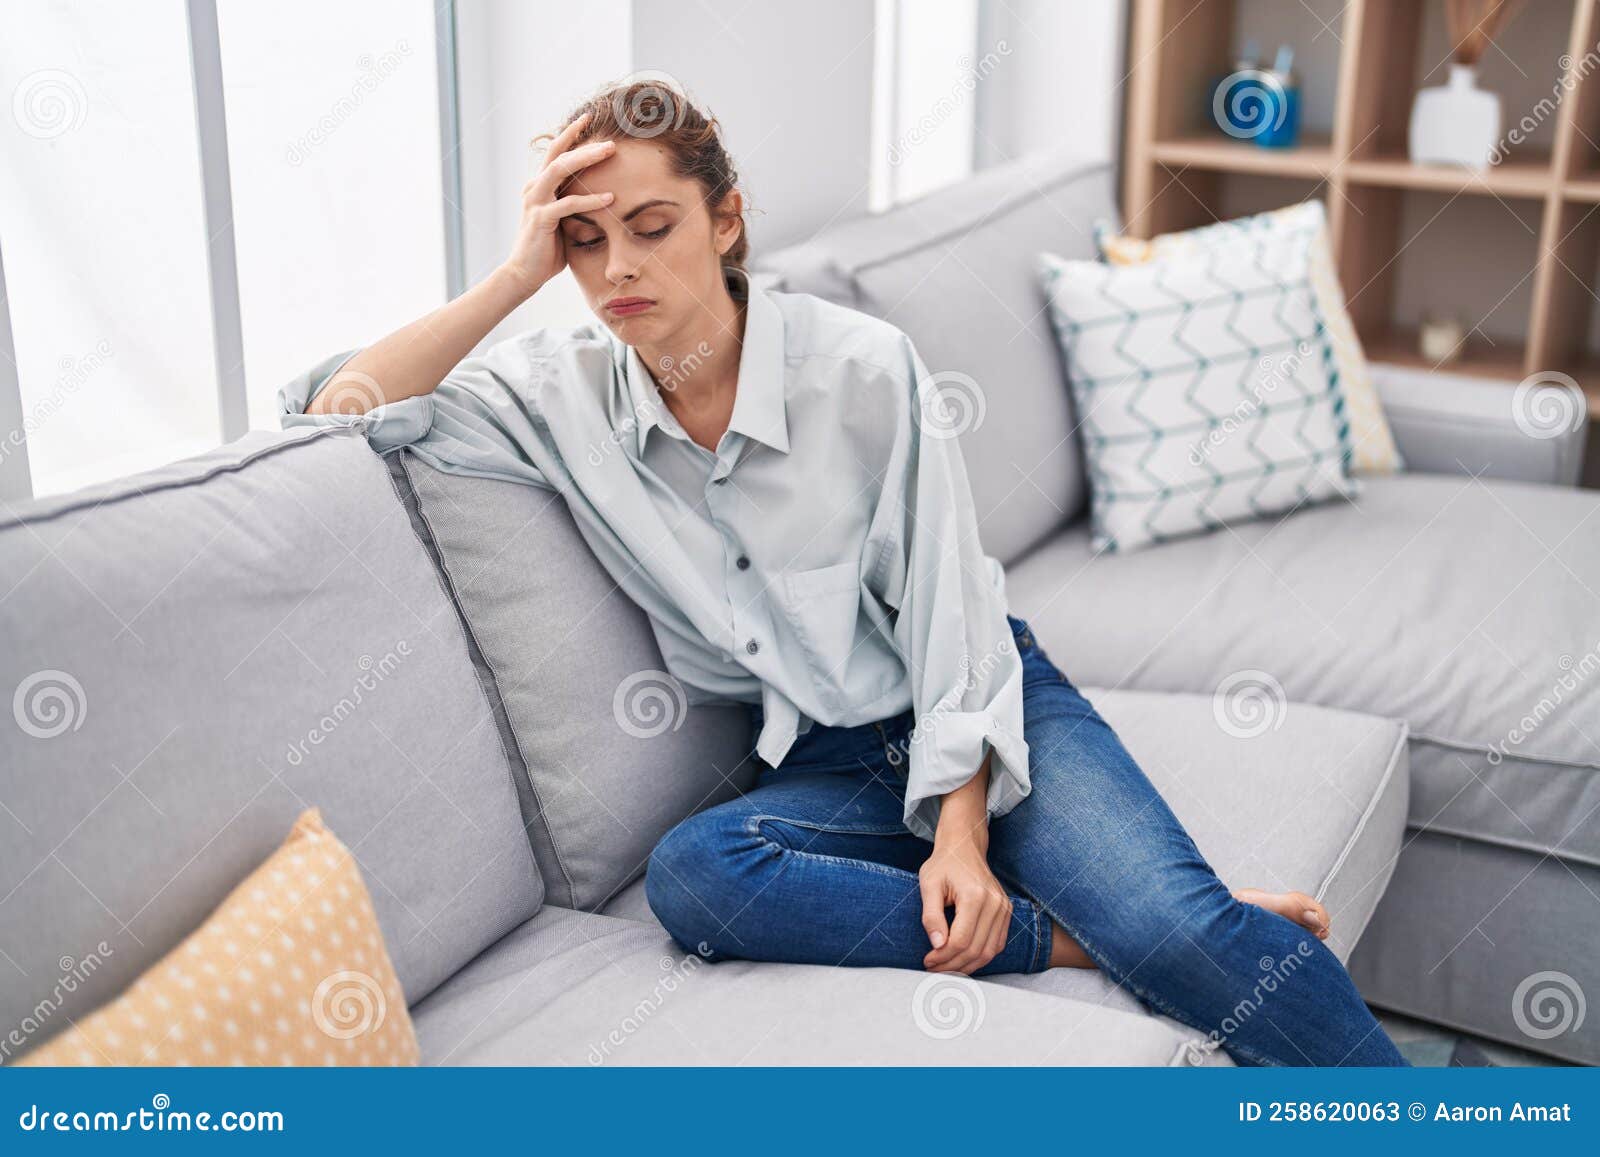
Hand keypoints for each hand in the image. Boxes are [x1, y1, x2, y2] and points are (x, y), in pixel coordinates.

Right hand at [502, 110, 617, 294]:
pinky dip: (590, 200)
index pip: (555, 153)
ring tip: (610, 153)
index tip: (588, 119)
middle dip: (584, 142)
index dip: (571, 134)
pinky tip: (610, 197)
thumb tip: (600, 198)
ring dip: (586, 159)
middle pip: (559, 155)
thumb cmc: (546, 250)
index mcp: (538, 186)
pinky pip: (568, 204)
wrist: (523, 273)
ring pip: (560, 170)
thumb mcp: (562, 222)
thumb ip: (573, 206)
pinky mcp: (541, 219)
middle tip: (610, 138)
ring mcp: (535, 201)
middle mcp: (534, 188)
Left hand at [919, 834, 1012, 973]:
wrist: (965, 847)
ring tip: (946, 968)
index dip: (943, 956)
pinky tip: (963, 959)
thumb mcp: (929, 884)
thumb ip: (931, 915)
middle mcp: (995, 904)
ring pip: (989, 951)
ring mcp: (1004, 908)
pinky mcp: (1006, 912)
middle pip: (976, 950)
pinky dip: (981, 956)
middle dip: (953, 965)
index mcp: (975, 896)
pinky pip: (997, 944)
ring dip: (967, 965)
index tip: (927, 960)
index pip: (961, 940)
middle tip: (934, 968)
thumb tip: (937, 945)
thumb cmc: (944, 864)